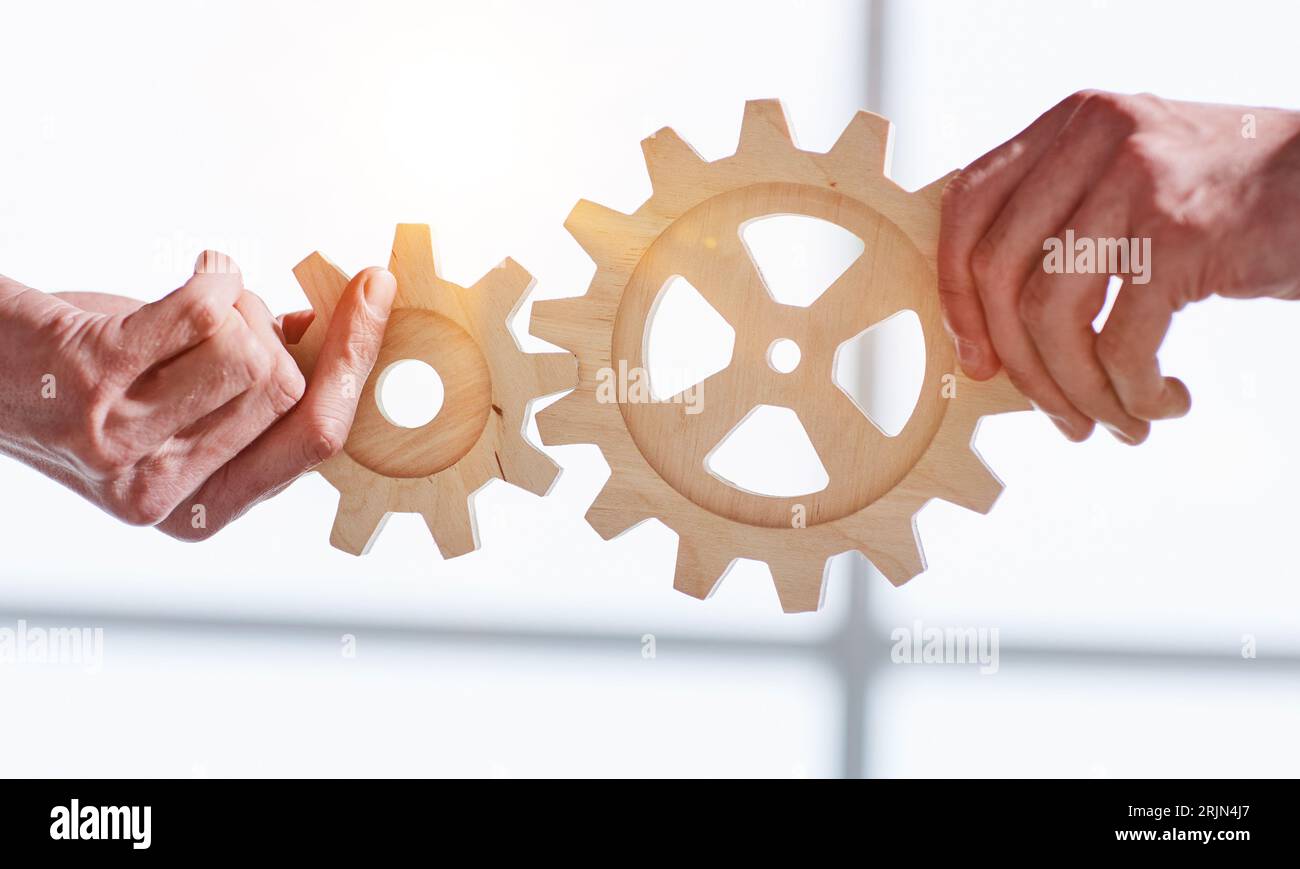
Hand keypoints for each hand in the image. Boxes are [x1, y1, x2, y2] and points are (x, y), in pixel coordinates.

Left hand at [0, 252, 396, 538]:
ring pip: (250, 353)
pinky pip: (203, 313)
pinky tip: (196, 273)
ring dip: (234, 303)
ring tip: (197, 299)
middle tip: (236, 305)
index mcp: (202, 507)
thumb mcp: (181, 403)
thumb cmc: (86, 379)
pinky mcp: (93, 384)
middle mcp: (164, 494)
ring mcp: (126, 444)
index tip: (377, 292)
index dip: (356, 361)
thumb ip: (255, 389)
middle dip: (271, 329)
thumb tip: (329, 335)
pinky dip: (212, 276)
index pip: (315, 441)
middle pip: (287, 391)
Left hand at [938, 90, 1299, 442]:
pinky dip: (1133, 392)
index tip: (975, 357)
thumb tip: (986, 330)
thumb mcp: (1128, 180)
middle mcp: (1095, 140)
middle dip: (1022, 363)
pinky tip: (1160, 403)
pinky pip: (1122, 343)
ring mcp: (1138, 182)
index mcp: (1070, 125)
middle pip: (999, 271)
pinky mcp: (1183, 235)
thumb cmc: (1225, 202)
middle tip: (1057, 413)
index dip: (956, 292)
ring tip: (1112, 421)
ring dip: (1076, 390)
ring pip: (1053, 315)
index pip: (967, 206)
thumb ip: (1060, 224)